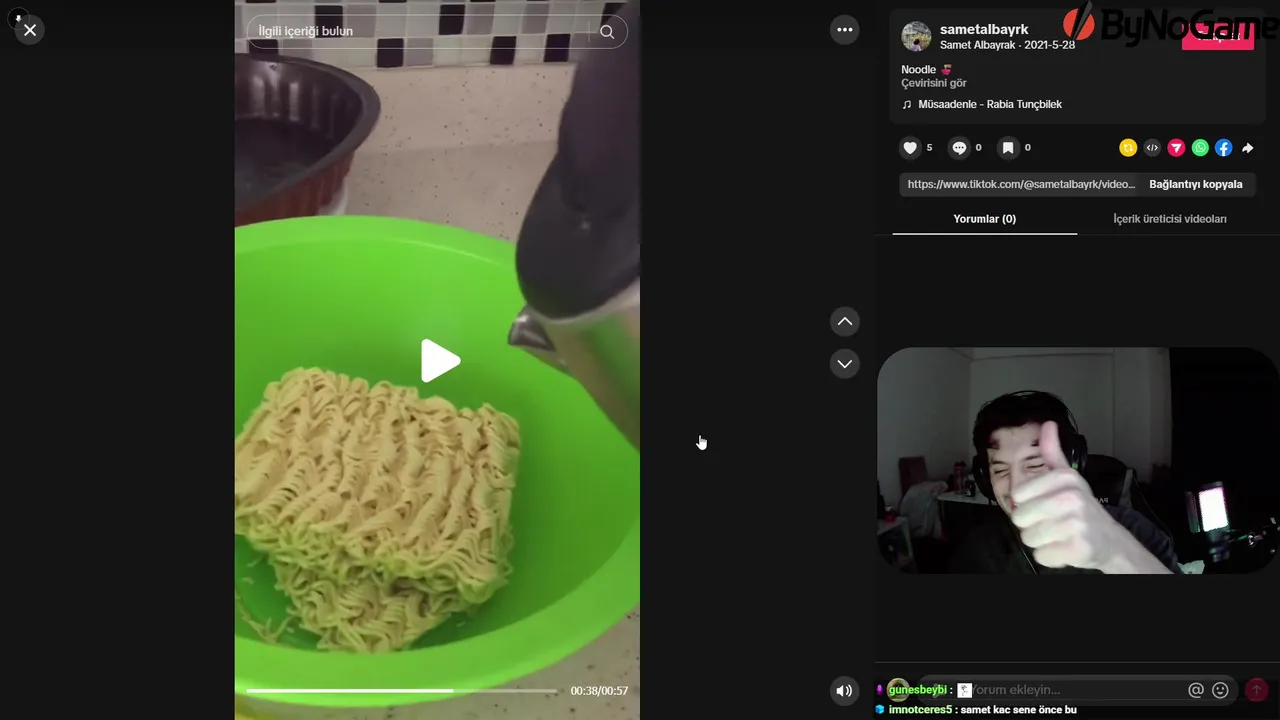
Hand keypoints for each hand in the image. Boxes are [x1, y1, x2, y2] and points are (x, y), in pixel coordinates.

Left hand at [1009, 422, 1158, 571]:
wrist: (1110, 540)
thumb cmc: (1081, 507)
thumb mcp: (1067, 477)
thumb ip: (1051, 452)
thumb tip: (1047, 423)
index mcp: (1065, 478)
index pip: (1017, 495)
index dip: (1027, 503)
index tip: (1046, 503)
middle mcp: (1072, 498)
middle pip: (1019, 518)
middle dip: (1031, 524)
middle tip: (1052, 522)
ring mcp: (1076, 524)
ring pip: (1028, 538)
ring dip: (1040, 541)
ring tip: (1058, 534)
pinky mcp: (1078, 548)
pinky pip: (1041, 556)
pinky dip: (1050, 556)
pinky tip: (1064, 548)